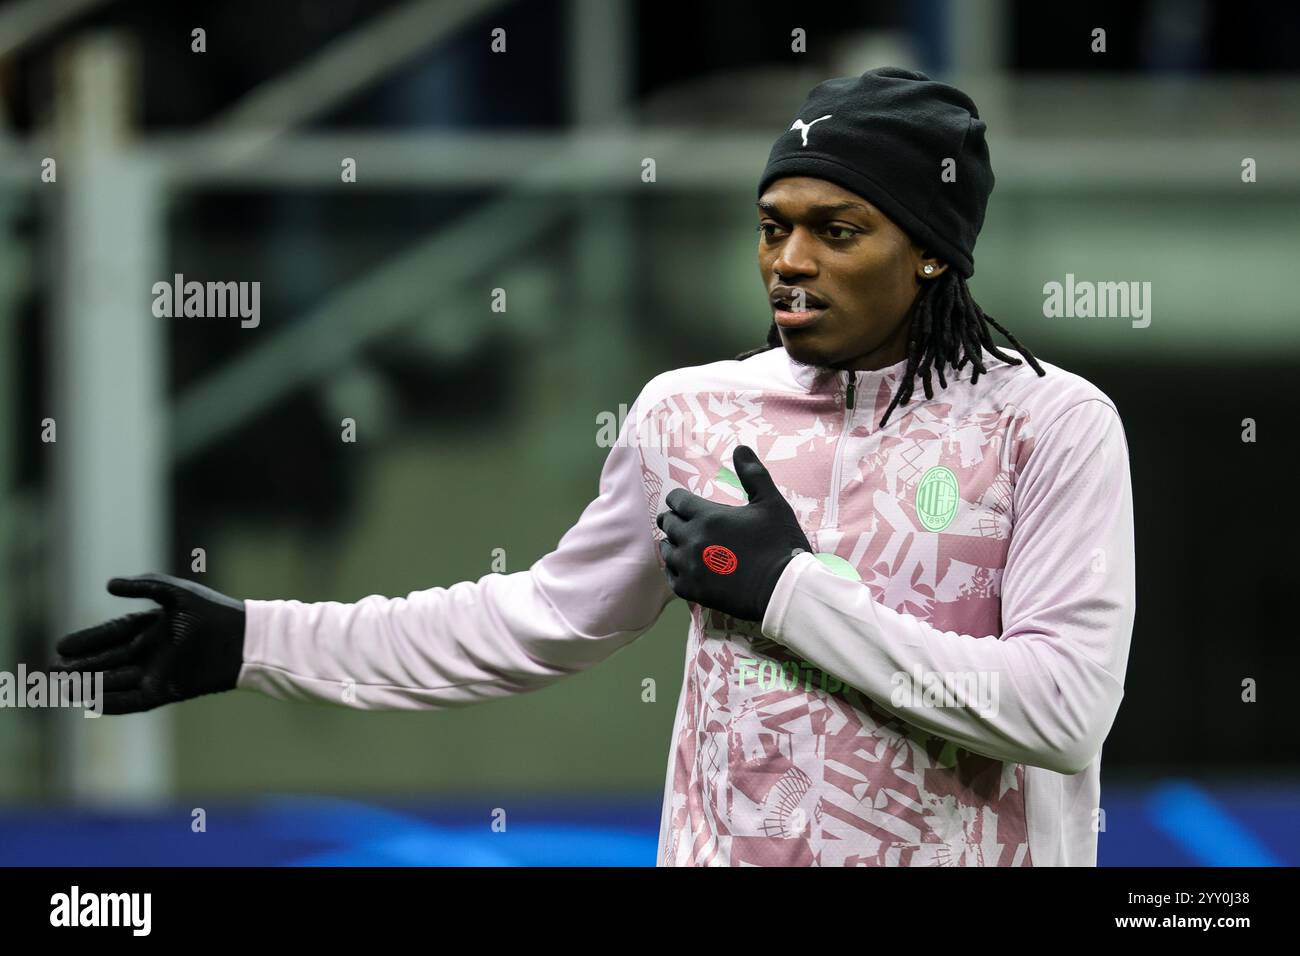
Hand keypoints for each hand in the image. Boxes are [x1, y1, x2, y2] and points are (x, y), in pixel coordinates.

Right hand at [51, 573, 246, 713]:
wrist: (245, 640)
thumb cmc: (214, 612)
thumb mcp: (177, 593)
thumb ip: (144, 584)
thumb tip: (107, 585)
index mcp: (154, 626)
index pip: (113, 634)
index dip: (87, 640)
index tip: (60, 646)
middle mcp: (153, 651)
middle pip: (108, 660)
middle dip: (80, 666)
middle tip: (50, 672)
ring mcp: (160, 672)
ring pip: (116, 681)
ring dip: (90, 685)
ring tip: (61, 689)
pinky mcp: (170, 691)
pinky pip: (135, 701)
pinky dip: (114, 703)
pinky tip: (92, 704)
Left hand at [656, 445, 811, 621]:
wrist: (784, 588)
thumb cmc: (780, 542)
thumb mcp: (771, 502)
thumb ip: (753, 474)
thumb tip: (739, 448)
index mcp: (707, 516)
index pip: (676, 500)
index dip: (681, 500)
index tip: (688, 504)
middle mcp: (692, 539)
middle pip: (667, 523)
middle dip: (675, 520)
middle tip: (687, 523)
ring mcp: (689, 567)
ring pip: (666, 550)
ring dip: (674, 545)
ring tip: (688, 546)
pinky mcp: (692, 590)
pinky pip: (671, 577)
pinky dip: (676, 571)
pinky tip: (688, 568)